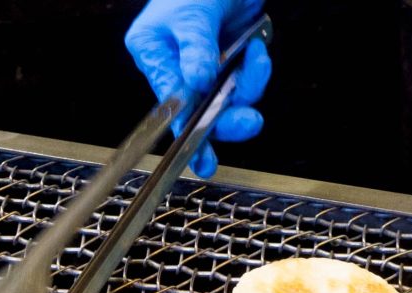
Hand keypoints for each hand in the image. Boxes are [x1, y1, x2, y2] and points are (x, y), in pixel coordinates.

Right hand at [125, 0, 271, 177]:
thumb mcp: (194, 11)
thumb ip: (197, 47)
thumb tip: (197, 81)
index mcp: (153, 52)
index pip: (170, 101)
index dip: (187, 131)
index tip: (200, 158)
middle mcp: (175, 65)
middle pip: (200, 110)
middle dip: (228, 118)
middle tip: (250, 121)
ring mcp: (204, 67)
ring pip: (228, 100)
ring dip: (249, 87)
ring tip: (257, 59)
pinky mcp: (229, 64)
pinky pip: (245, 84)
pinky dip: (257, 71)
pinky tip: (258, 51)